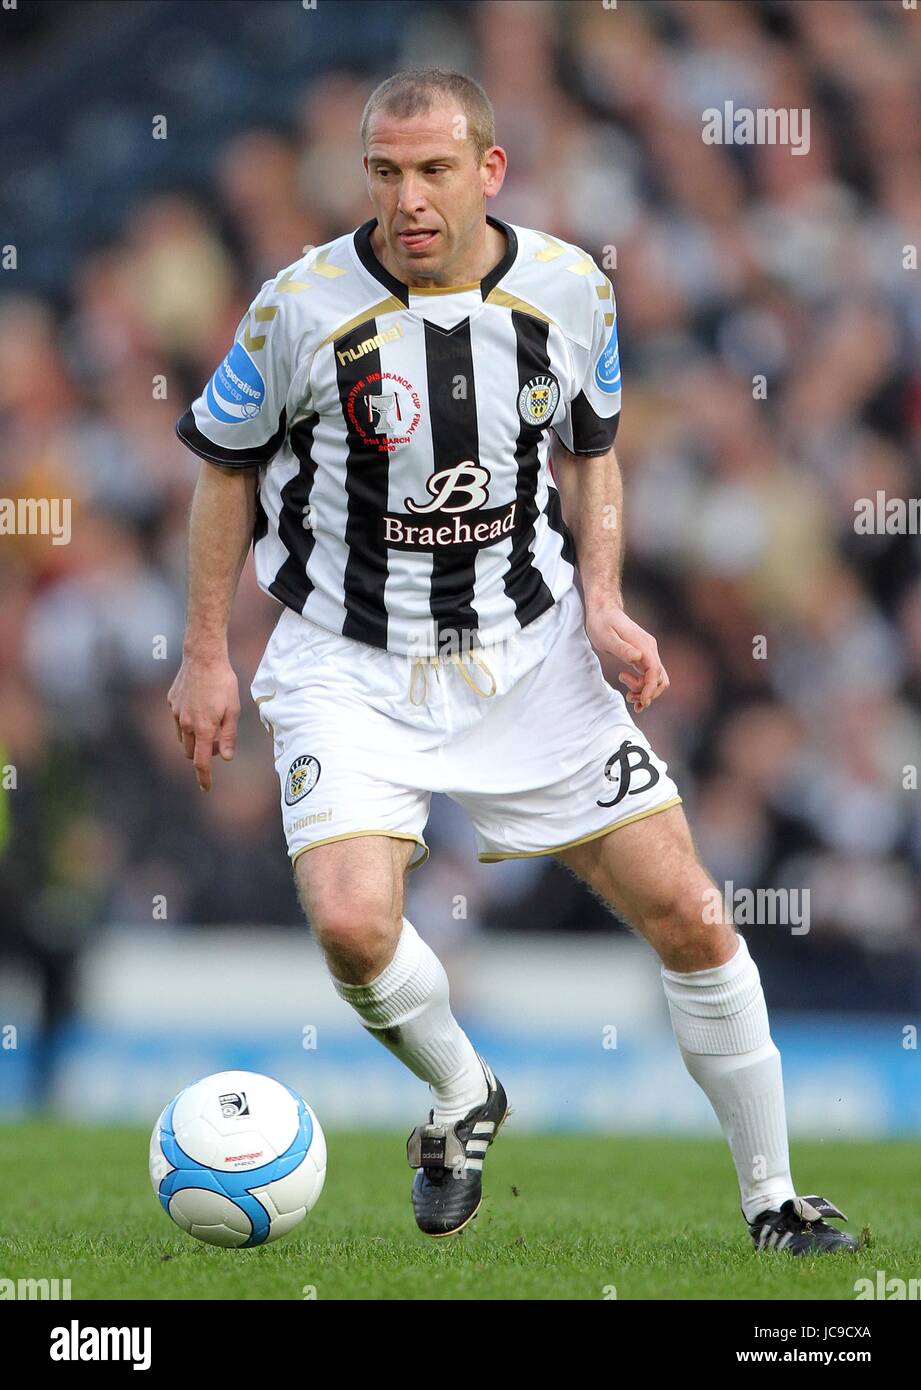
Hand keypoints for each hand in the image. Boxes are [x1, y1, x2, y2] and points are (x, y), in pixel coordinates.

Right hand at [167, 654, 239, 790]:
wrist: (203, 658)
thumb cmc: (223, 683)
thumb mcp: (233, 710)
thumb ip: (229, 736)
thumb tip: (226, 758)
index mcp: (203, 729)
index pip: (200, 762)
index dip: (203, 778)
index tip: (206, 788)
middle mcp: (186, 724)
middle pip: (189, 752)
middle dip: (201, 754)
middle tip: (218, 742)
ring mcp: (176, 713)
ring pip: (182, 737)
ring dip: (194, 739)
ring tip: (210, 723)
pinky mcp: (171, 702)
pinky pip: (178, 719)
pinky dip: (187, 722)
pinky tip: (199, 706)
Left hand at [584, 600, 668, 713]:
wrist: (603, 610)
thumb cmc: (602, 623)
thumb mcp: (606, 637)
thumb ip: (622, 649)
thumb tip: (637, 658)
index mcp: (643, 646)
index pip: (655, 672)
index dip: (650, 689)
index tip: (642, 702)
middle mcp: (650, 649)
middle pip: (660, 679)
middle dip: (648, 693)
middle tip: (629, 697)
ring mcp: (648, 653)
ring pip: (657, 679)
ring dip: (646, 691)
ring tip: (629, 696)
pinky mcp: (643, 656)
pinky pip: (649, 675)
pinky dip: (643, 687)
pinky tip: (631, 692)